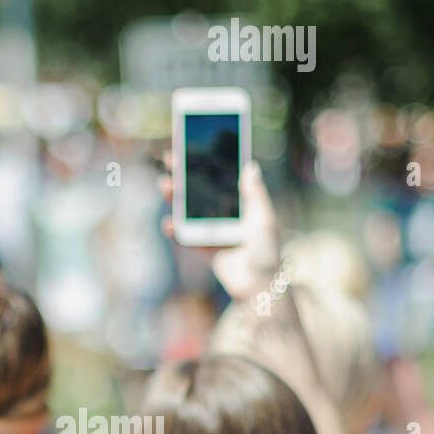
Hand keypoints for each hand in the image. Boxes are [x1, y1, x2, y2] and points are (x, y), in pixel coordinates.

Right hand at [160, 157, 280, 300]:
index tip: (194, 147)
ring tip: (165, 185)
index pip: (221, 179)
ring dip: (174, 196)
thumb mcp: (265, 218)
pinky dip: (174, 229)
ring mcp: (211, 231)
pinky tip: (169, 223)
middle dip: (184, 174)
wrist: (258, 286)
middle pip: (199, 190)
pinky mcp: (202, 248)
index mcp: (241, 205)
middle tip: (171, 159)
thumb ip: (255, 193)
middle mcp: (224, 215)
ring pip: (187, 209)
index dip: (207, 163)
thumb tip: (250, 165)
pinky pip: (183, 236)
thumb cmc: (267, 252)